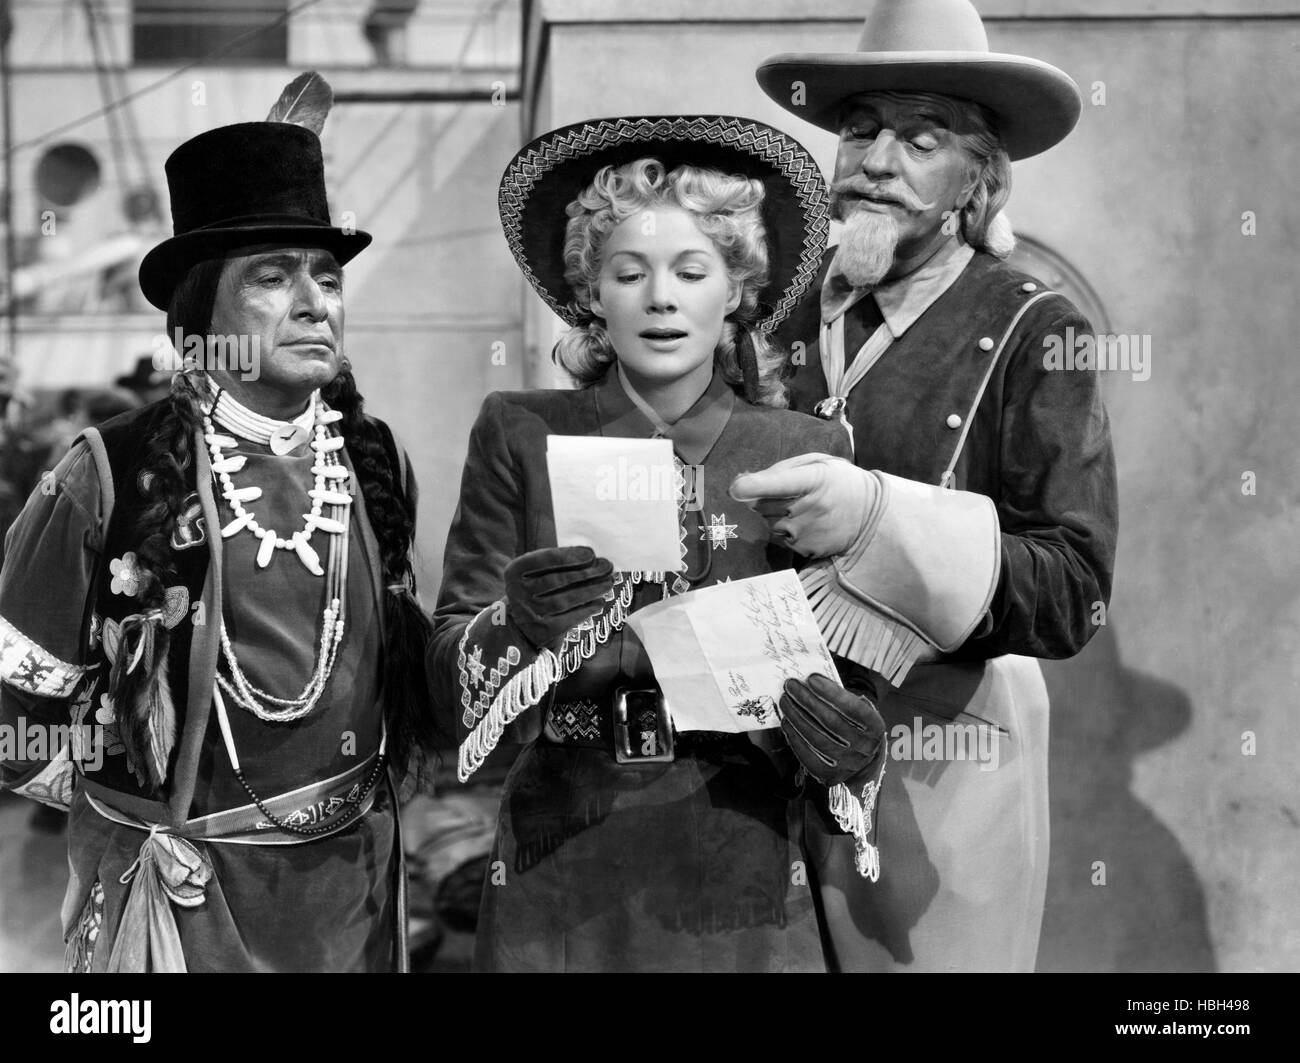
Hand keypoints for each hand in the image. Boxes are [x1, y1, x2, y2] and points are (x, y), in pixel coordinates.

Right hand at [505, 545, 613, 648]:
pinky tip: (599, 603)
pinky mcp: (541, 632)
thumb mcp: (541, 572)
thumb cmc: (539, 590)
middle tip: (607, 566)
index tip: (591, 553)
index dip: (569, 556)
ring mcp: (528, 614)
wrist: (522, 624)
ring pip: (563, 600)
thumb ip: (565, 564)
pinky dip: (586, 610)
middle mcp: (517, 592)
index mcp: (515, 571)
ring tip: (608, 583)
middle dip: (585, 572)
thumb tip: (599, 563)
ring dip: (590, 591)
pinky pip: (568, 619)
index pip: (543, 560)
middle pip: (555, 580)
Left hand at [729, 453, 877, 557]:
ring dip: (775, 515)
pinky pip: (780, 538)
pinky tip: (806, 523)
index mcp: (813, 479)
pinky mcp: (806, 550)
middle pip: (761, 505)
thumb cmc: (838, 482)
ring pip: (768, 523)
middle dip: (763, 497)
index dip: (751, 486)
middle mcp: (808, 508)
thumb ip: (781, 469)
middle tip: (786, 493)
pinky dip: (785, 530)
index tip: (736, 488)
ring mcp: (807, 532)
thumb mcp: (817, 463)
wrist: (870, 514)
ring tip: (800, 508)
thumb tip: (745, 483)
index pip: (776, 484)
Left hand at [778, 673, 884, 786]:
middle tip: (791, 685)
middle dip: (808, 701)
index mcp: (875, 727)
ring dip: (797, 717)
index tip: (811, 678)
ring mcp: (847, 765)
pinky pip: (808, 756)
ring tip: (785, 700)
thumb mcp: (859, 711)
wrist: (862, 762)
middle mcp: (864, 749)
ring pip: (818, 739)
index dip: (832, 693)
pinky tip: (786, 721)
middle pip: (832, 723)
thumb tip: (811, 682)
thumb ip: (841, 698)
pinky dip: (794, 737)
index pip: (854, 709)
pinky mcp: (829, 776)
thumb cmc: (855, 726)